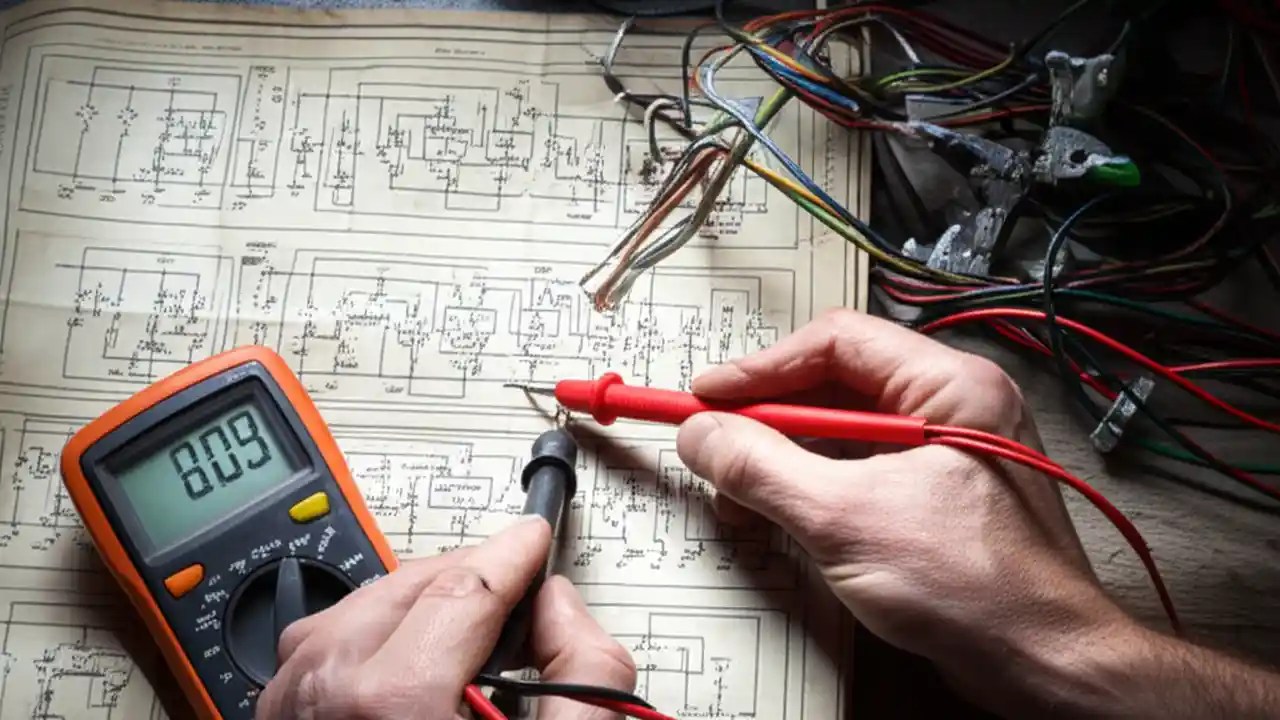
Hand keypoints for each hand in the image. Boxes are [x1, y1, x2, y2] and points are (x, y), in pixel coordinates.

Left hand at [256, 516, 635, 719]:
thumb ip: (583, 679)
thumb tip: (562, 611)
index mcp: (391, 701)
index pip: (468, 584)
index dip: (513, 554)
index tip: (533, 540)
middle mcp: (323, 691)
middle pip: (414, 582)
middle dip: (472, 573)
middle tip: (516, 588)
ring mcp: (287, 704)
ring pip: (362, 601)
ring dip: (421, 597)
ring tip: (467, 622)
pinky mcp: (273, 717)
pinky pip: (325, 639)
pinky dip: (372, 628)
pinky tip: (407, 653)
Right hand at [675, 309, 1128, 714]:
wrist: (1043, 663)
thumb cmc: (977, 590)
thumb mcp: (842, 520)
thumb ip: (760, 469)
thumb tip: (702, 435)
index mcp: (951, 386)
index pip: (837, 342)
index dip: (762, 367)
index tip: (709, 397)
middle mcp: (955, 408)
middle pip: (837, 383)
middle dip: (770, 417)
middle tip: (718, 443)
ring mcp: (950, 452)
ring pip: (845, 431)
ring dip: (787, 457)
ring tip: (745, 492)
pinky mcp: (940, 496)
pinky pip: (862, 470)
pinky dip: (815, 487)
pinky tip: (785, 515)